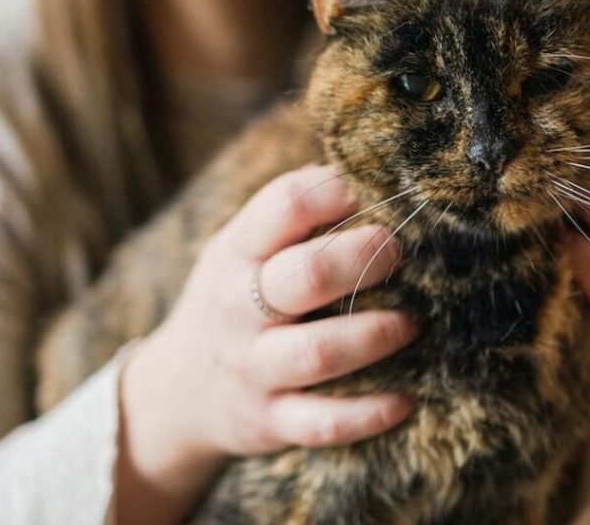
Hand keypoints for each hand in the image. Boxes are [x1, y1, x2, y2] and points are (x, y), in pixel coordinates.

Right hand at [116, 165, 416, 524]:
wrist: (175, 394)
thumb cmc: (233, 302)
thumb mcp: (241, 250)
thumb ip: (292, 216)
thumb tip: (366, 168)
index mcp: (236, 253)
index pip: (284, 206)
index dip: (338, 191)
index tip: (378, 190)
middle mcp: (240, 309)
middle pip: (306, 275)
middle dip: (363, 258)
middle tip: (400, 250)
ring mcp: (254, 368)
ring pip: (319, 352)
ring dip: (375, 334)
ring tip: (413, 322)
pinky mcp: (270, 421)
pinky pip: (324, 422)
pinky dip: (371, 414)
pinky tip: (409, 398)